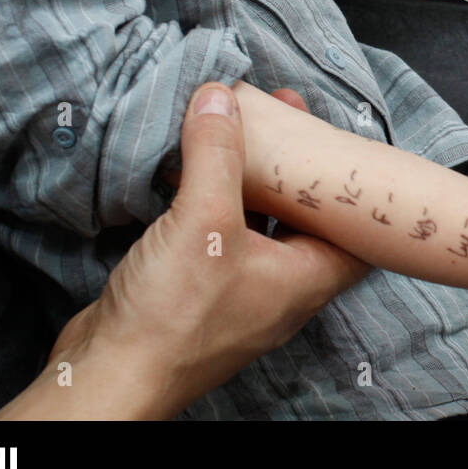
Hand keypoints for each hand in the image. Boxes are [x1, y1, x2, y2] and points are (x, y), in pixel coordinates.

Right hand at [0, 83, 368, 418]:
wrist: (108, 374)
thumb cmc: (172, 314)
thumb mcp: (204, 218)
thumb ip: (217, 154)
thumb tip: (221, 94)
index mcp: (306, 278)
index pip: (358, 229)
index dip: (354, 184)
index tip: (340, 140)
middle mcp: (282, 289)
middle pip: (306, 218)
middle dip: (297, 169)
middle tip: (287, 120)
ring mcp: (241, 294)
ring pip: (261, 226)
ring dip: (254, 183)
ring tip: (243, 133)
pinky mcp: (200, 295)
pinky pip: (222, 239)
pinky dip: (217, 204)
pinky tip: (196, 174)